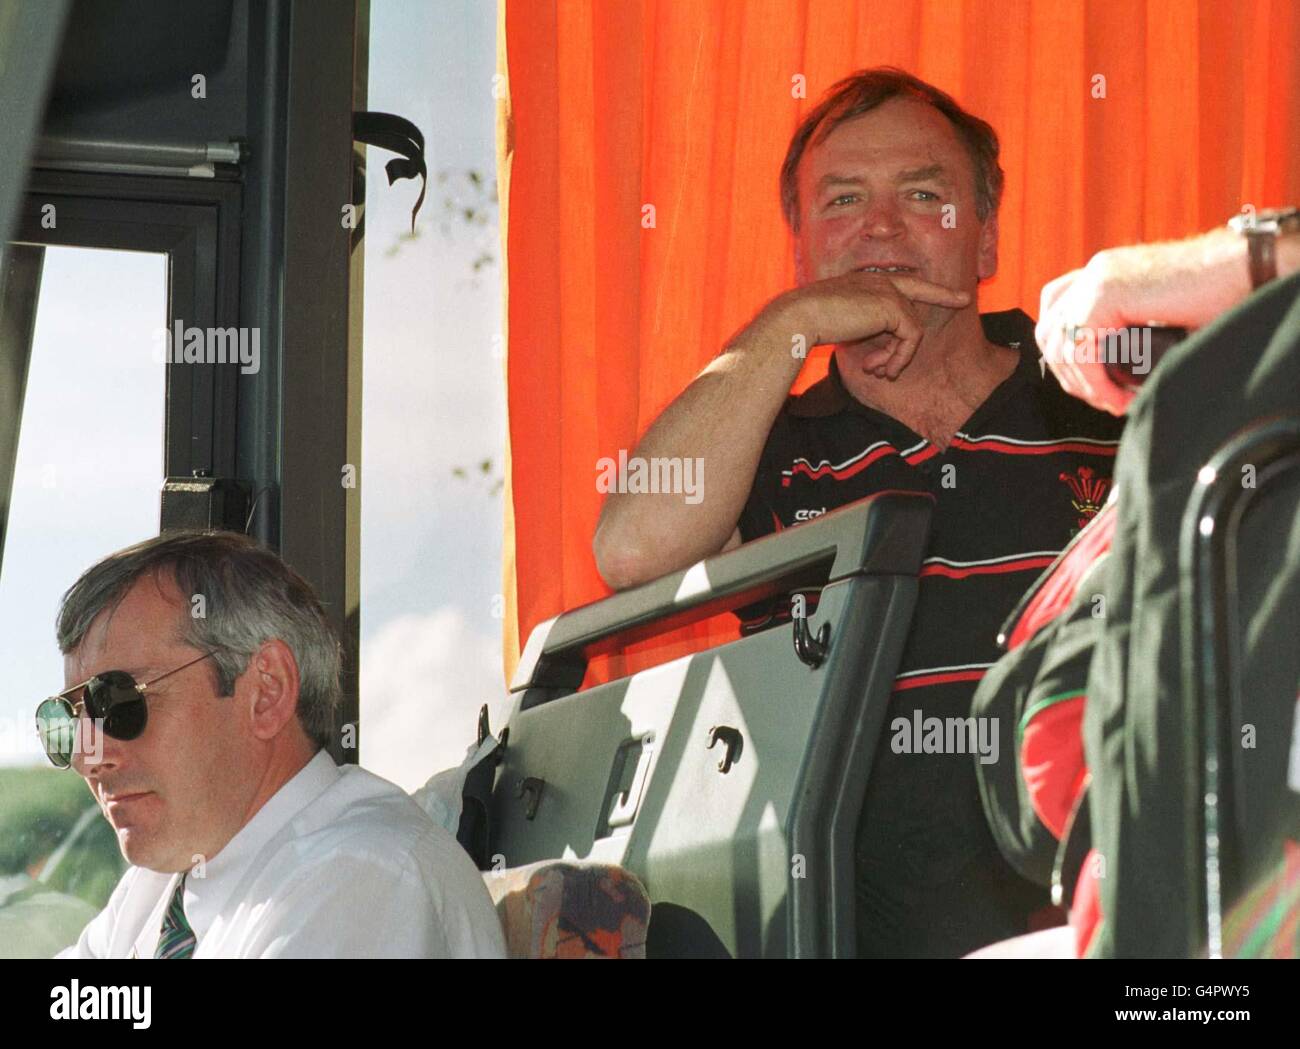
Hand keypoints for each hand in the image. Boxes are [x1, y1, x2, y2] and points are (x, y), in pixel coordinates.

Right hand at [774, 271, 971, 379]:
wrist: (800, 317)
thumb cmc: (809, 324)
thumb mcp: (841, 325)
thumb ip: (864, 328)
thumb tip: (879, 351)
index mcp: (865, 282)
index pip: (906, 283)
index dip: (934, 291)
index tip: (960, 297)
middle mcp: (879, 280)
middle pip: (918, 293)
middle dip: (938, 303)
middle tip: (953, 312)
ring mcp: (888, 290)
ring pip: (911, 327)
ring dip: (897, 356)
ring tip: (878, 372)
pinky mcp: (892, 305)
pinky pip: (910, 336)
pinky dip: (900, 357)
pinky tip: (882, 369)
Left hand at [1035, 229, 1252, 415]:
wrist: (1242, 269)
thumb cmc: (1213, 294)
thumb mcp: (1152, 313)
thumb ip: (1122, 331)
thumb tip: (1104, 375)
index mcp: (1101, 273)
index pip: (1054, 313)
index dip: (1064, 354)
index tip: (1090, 383)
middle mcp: (1094, 272)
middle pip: (1049, 332)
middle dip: (1069, 374)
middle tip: (1102, 399)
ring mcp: (1096, 279)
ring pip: (1060, 345)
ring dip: (1084, 384)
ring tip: (1114, 402)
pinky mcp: (1106, 293)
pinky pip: (1081, 350)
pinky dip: (1096, 382)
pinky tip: (1117, 397)